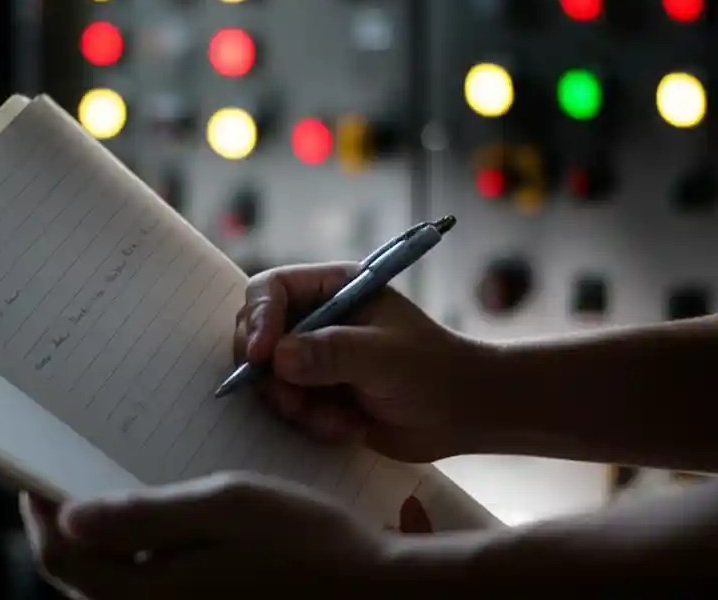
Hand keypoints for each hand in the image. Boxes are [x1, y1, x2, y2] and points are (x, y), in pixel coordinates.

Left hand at [20, 472, 391, 598]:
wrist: (375, 594)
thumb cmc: (306, 542)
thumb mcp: (224, 506)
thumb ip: (144, 516)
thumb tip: (70, 517)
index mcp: (151, 596)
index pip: (62, 560)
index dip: (39, 517)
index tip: (33, 476)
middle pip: (80, 580)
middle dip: (64, 531)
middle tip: (63, 480)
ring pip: (111, 590)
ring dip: (97, 549)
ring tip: (105, 498)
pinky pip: (147, 595)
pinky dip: (134, 564)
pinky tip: (155, 533)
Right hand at [236, 262, 501, 461]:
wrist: (462, 415)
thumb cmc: (433, 370)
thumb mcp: (384, 356)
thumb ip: (331, 352)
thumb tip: (277, 358)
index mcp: (332, 289)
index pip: (271, 290)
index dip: (258, 319)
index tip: (260, 357)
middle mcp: (315, 319)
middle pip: (256, 335)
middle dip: (270, 374)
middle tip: (293, 402)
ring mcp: (312, 358)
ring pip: (269, 379)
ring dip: (298, 406)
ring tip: (340, 419)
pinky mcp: (315, 394)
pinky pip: (288, 409)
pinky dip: (313, 424)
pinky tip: (350, 427)